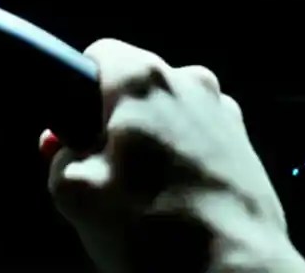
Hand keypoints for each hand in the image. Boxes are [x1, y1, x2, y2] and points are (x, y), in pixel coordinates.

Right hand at [41, 39, 304, 272]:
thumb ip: (58, 156)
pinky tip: (172, 200)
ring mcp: (224, 114)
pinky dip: (182, 159)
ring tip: (139, 192)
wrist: (234, 271)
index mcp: (143, 79)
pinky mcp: (246, 147)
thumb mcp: (73, 192)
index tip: (70, 127)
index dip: (76, 90)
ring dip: (150, 140)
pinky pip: (199, 138)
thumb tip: (65, 150)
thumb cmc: (156, 229)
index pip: (97, 53)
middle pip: (135, 86)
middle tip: (98, 168)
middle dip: (112, 120)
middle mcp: (189, 83)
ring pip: (169, 112)